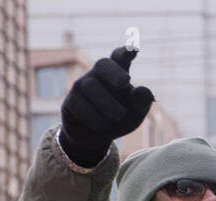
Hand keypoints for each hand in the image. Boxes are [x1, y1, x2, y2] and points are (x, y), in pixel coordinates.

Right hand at [59, 45, 154, 165]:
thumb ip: (141, 101)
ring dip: (107, 103)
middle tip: (125, 82)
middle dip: (113, 71)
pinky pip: (80, 105)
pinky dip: (94, 117)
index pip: (119, 58)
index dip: (125, 53)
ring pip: (91, 87)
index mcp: (117, 73)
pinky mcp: (70, 102)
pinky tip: (102, 125)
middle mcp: (97, 75)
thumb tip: (145, 91)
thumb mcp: (136, 112)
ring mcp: (81, 86)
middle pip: (102, 64)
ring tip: (118, 116)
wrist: (96, 136)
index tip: (134, 49)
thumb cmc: (120, 117)